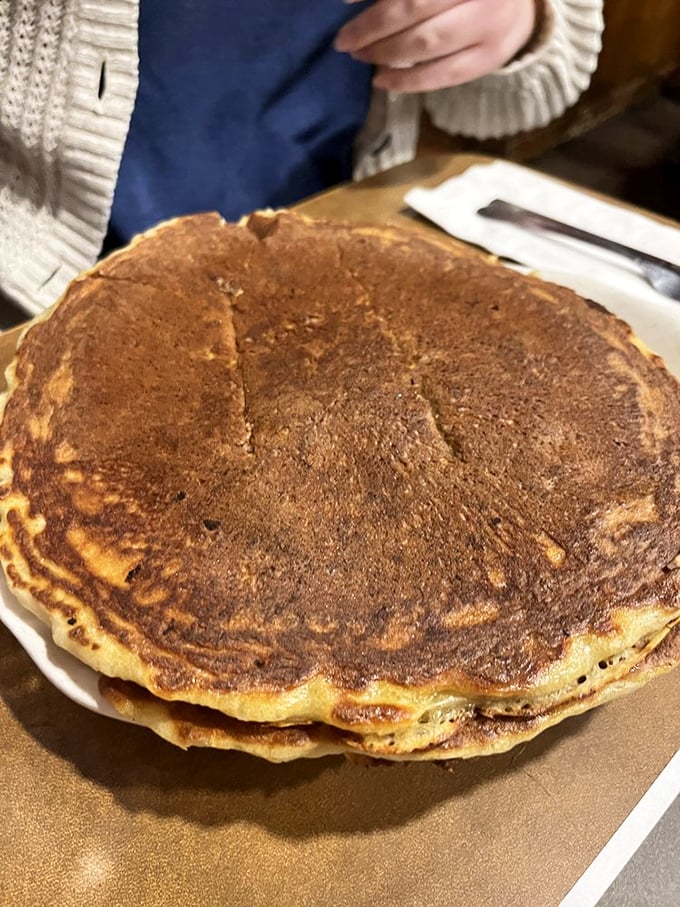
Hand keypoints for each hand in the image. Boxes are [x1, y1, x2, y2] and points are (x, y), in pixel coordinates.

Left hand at [335, 0, 537, 92]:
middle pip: (414, 8)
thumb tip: (349, 0)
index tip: (342, 4)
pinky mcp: (490, 57)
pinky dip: (408, 81)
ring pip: (427, 43)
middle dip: (372, 27)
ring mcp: (489, 23)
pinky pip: (443, 74)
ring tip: (360, 56)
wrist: (517, 4)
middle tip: (344, 41)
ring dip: (386, 54)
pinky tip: (382, 81)